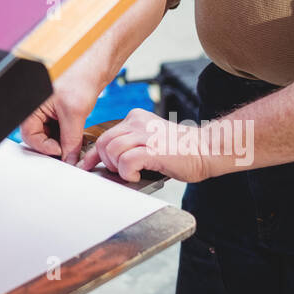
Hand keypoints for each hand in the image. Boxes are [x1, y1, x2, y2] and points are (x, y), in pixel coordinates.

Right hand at [19, 62, 100, 164]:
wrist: (96, 64)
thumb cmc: (80, 77)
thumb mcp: (75, 114)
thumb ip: (70, 141)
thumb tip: (69, 160)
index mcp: (31, 104)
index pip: (29, 134)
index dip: (45, 146)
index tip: (61, 152)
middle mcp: (35, 106)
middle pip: (38, 136)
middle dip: (54, 145)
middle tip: (69, 151)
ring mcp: (45, 107)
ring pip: (49, 134)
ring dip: (62, 141)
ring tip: (75, 141)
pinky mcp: (56, 109)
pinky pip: (57, 128)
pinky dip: (66, 134)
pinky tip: (76, 135)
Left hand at [77, 108, 213, 183]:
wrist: (207, 150)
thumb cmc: (181, 151)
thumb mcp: (150, 141)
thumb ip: (131, 144)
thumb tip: (109, 161)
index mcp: (136, 118)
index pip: (106, 134)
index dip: (94, 153)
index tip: (86, 165)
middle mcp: (138, 123)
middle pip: (105, 142)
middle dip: (107, 161)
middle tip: (121, 171)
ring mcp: (146, 135)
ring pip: (113, 150)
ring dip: (118, 167)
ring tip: (132, 172)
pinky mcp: (153, 149)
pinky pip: (127, 161)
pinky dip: (128, 172)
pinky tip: (137, 175)